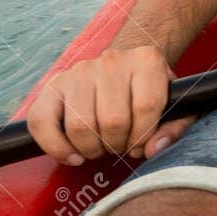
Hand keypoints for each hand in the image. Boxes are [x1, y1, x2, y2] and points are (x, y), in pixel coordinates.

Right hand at [25, 45, 194, 164]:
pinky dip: (57, 148)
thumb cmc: (149, 91)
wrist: (124, 66)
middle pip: (113, 120)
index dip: (144, 136)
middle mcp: (112, 60)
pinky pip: (43, 123)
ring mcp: (80, 71)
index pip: (147, 106)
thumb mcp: (174, 104)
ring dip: (91, 149)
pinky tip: (74, 155)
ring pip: (80, 126)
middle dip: (117, 145)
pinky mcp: (53, 85)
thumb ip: (174, 127)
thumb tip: (154, 149)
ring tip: (101, 147)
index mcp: (147, 61)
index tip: (140, 146)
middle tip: (119, 146)